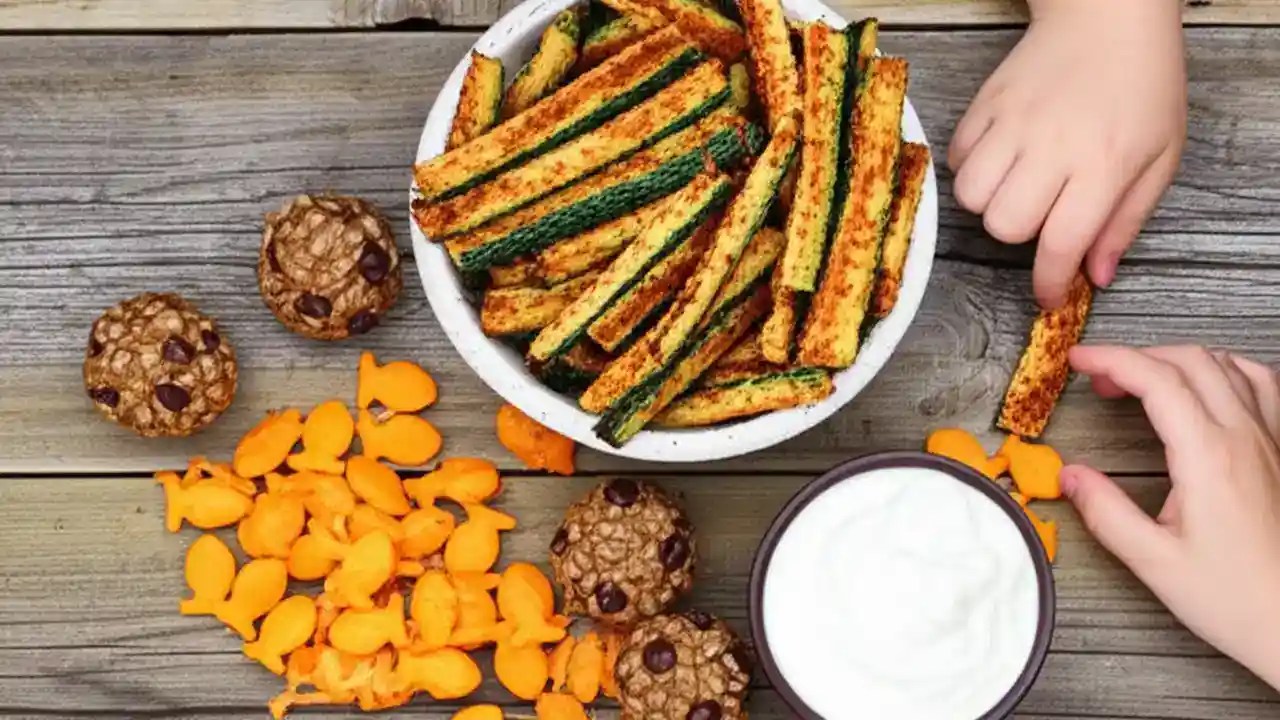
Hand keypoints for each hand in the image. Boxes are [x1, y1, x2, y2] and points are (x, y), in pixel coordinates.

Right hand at [948, 0, 1186, 307]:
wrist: (1108, 15)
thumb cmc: (1143, 86)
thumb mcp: (1160, 157)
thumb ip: (1126, 220)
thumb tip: (1096, 276)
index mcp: (1103, 164)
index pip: (1061, 243)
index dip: (1050, 282)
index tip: (1049, 296)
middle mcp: (1053, 147)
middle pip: (1004, 225)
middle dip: (1019, 234)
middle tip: (1041, 214)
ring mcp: (1013, 123)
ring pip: (971, 196)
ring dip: (990, 203)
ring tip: (1015, 185)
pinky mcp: (985, 104)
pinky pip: (956, 158)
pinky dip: (971, 168)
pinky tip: (999, 157)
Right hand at [1063, 345, 1279, 689]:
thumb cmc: (1239, 599)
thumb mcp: (1154, 563)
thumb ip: (1105, 512)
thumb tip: (1070, 477)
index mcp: (1209, 458)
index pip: (1156, 379)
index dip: (1111, 359)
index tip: (1078, 360)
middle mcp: (1244, 439)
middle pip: (1191, 360)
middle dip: (1136, 356)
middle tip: (1099, 378)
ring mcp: (1270, 441)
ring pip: (1227, 364)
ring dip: (1178, 359)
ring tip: (1145, 380)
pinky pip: (1261, 385)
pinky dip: (1226, 370)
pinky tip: (1208, 386)